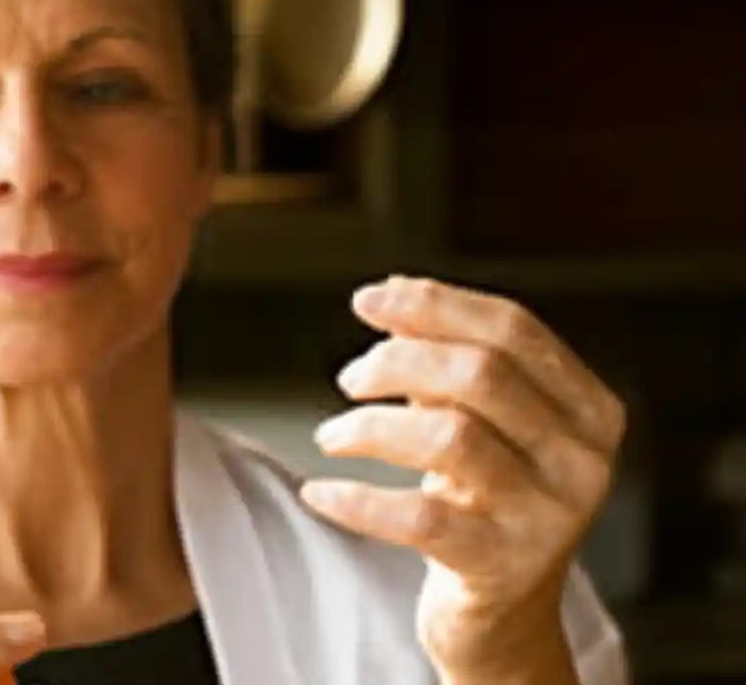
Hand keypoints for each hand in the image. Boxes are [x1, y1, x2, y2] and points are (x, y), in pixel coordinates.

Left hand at [300, 276, 625, 682]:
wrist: (503, 617)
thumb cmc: (484, 502)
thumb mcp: (476, 422)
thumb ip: (443, 358)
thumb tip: (389, 292)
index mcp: (588, 409)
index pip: (512, 330)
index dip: (434, 304)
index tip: (367, 299)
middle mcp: (582, 460)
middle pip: (480, 374)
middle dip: (397, 362)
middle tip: (349, 379)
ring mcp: (548, 516)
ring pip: (449, 436)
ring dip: (370, 427)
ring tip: (331, 435)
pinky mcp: (502, 565)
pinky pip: (418, 516)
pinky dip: (357, 499)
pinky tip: (320, 491)